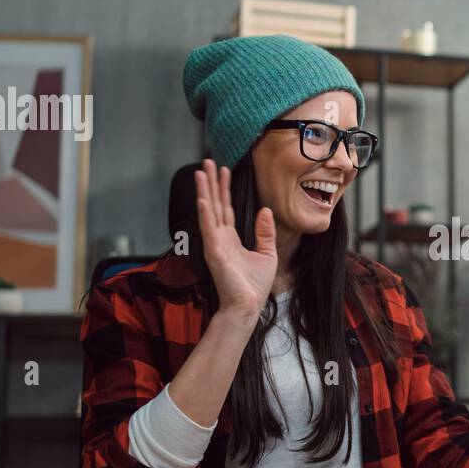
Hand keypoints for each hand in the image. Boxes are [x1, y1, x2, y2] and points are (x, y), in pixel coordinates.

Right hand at [194, 158, 276, 322]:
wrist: (248, 305)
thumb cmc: (255, 285)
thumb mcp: (267, 254)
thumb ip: (265, 232)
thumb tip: (265, 211)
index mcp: (231, 238)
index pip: (226, 207)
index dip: (224, 188)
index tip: (224, 169)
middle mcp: (220, 237)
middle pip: (214, 204)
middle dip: (211, 182)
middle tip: (207, 162)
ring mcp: (215, 243)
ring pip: (208, 211)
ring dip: (205, 191)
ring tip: (202, 171)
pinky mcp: (214, 252)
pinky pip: (208, 228)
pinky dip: (205, 213)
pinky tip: (203, 199)